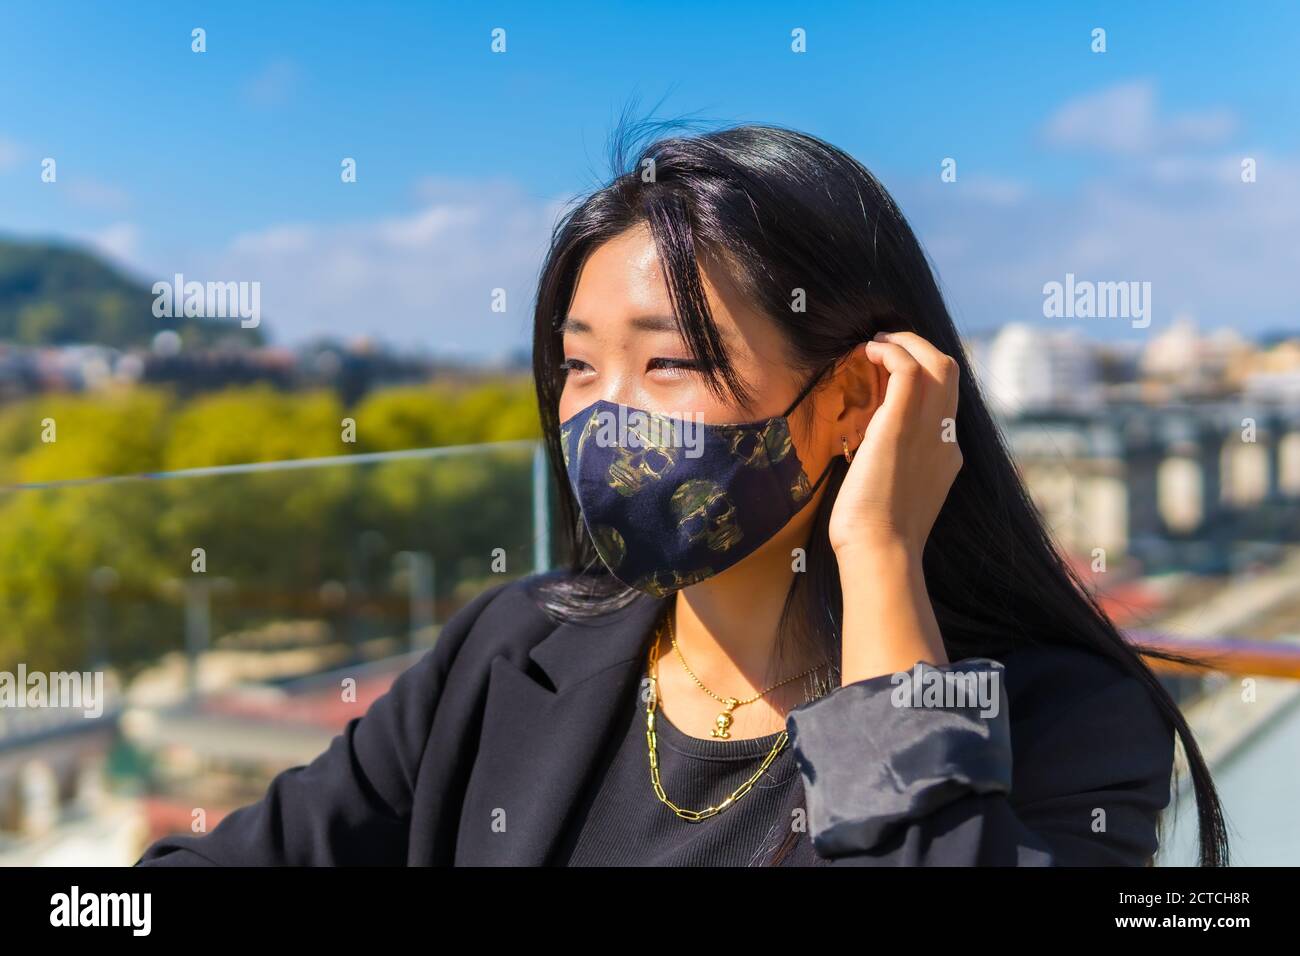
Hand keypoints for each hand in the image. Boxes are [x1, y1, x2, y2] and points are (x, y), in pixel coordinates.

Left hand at [827, 330, 962, 562]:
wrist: (880, 553)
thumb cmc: (872, 537)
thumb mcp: (892, 495)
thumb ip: (891, 469)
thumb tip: (868, 454)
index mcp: (945, 456)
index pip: (944, 401)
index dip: (920, 377)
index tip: (889, 371)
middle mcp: (944, 439)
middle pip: (950, 373)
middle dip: (920, 350)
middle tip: (885, 345)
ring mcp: (928, 431)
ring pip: (937, 363)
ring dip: (905, 344)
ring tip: (876, 342)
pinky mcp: (901, 426)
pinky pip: (907, 369)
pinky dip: (891, 352)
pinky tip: (868, 352)